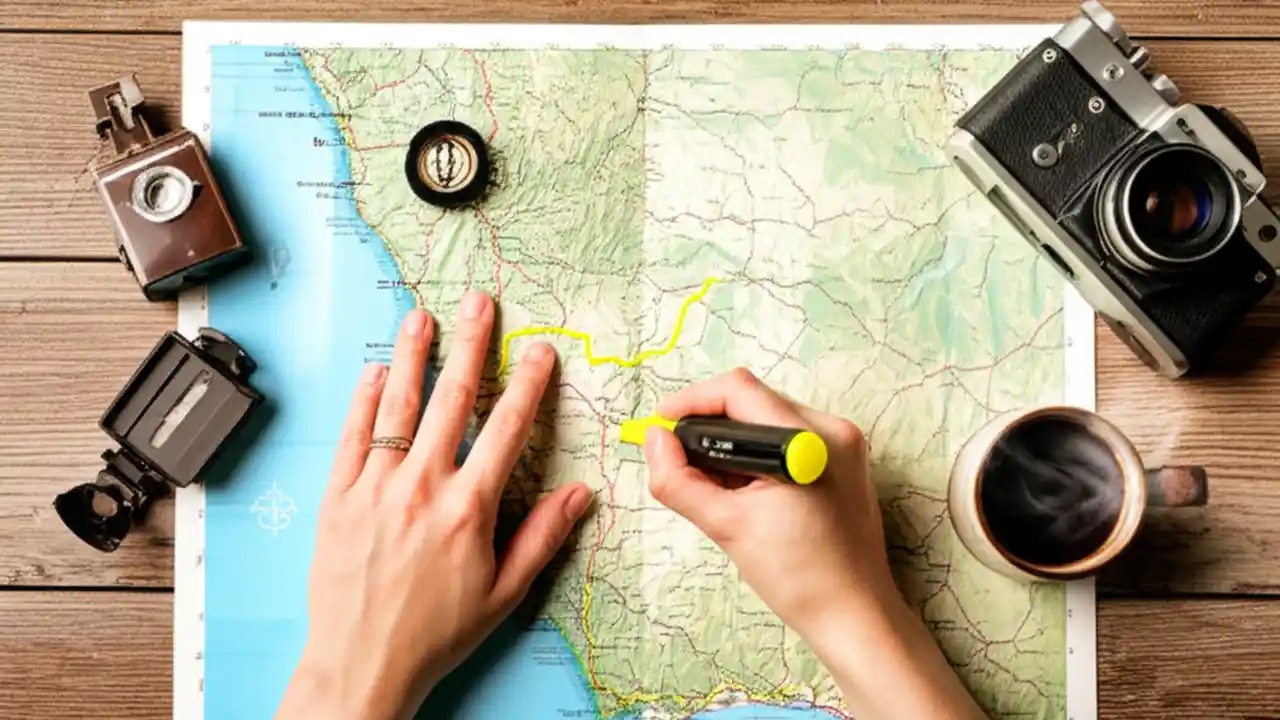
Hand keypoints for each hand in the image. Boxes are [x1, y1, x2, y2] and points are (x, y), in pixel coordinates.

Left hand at [276, 293, 591, 719]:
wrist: (363, 663)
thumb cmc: (436, 633)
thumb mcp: (504, 592)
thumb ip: (542, 537)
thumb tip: (581, 494)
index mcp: (467, 510)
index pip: (506, 429)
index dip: (527, 384)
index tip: (538, 350)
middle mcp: (421, 488)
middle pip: (452, 400)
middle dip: (471, 345)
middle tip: (479, 303)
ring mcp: (374, 489)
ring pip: (397, 408)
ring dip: (413, 357)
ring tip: (421, 317)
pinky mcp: (336, 498)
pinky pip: (352, 437)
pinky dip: (364, 401)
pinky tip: (376, 373)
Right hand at [641, 367, 895, 636]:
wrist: (854, 615)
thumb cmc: (798, 577)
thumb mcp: (726, 526)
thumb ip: (679, 479)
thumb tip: (653, 441)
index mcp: (807, 440)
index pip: (737, 391)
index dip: (691, 402)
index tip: (661, 428)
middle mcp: (832, 430)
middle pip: (752, 402)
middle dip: (709, 427)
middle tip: (678, 461)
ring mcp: (843, 444)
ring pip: (767, 420)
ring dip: (731, 444)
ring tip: (712, 485)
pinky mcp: (844, 461)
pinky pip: (787, 440)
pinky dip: (756, 456)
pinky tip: (743, 491)